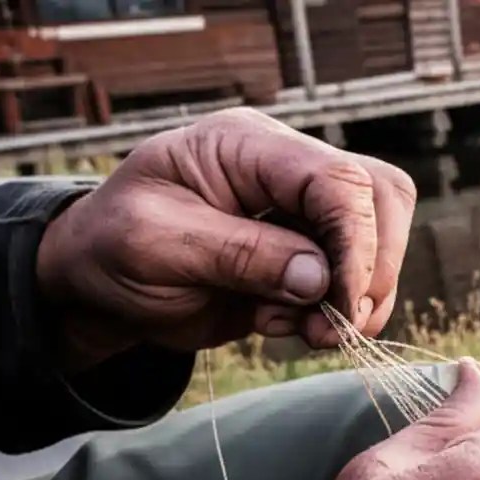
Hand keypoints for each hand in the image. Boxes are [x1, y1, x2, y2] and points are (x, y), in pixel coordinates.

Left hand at [36, 108, 415, 368]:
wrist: (99, 285)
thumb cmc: (112, 248)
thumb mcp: (155, 244)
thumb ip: (237, 254)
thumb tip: (319, 278)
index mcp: (246, 146)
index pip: (337, 177)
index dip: (355, 240)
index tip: (340, 300)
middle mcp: (286, 170)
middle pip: (380, 196)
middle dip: (373, 267)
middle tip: (337, 323)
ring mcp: (301, 212)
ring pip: (381, 238)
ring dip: (362, 298)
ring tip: (311, 333)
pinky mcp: (307, 255)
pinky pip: (356, 280)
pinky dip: (341, 314)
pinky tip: (294, 328)